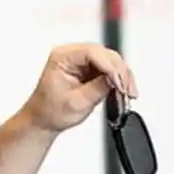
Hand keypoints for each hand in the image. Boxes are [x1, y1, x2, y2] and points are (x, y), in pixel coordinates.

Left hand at [21, 43, 137, 132]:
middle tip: (128, 90)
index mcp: (62, 57)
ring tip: (128, 92)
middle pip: (105, 54)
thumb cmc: (51, 111)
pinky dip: (118, 80)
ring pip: (110, 61)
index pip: (92, 53)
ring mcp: (81, 61)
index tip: (120, 83)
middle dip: (120, 72)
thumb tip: (115, 79)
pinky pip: (109, 69)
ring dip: (122, 76)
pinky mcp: (89, 69)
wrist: (44, 120)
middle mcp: (72, 54)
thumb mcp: (77, 102)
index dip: (110, 67)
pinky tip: (123, 90)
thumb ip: (98, 88)